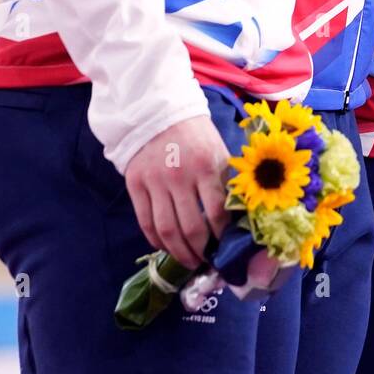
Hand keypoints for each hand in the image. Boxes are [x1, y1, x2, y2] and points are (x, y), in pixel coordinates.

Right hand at [124, 115, 231, 268]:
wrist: (157, 112)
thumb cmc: (195, 134)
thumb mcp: (217, 151)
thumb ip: (225, 182)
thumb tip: (238, 217)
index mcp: (205, 166)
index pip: (216, 211)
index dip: (222, 235)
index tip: (226, 247)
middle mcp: (179, 176)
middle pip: (191, 228)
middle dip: (201, 252)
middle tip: (207, 261)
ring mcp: (154, 182)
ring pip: (167, 231)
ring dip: (180, 253)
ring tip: (190, 261)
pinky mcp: (135, 185)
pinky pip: (146, 223)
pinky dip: (156, 242)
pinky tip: (167, 248)